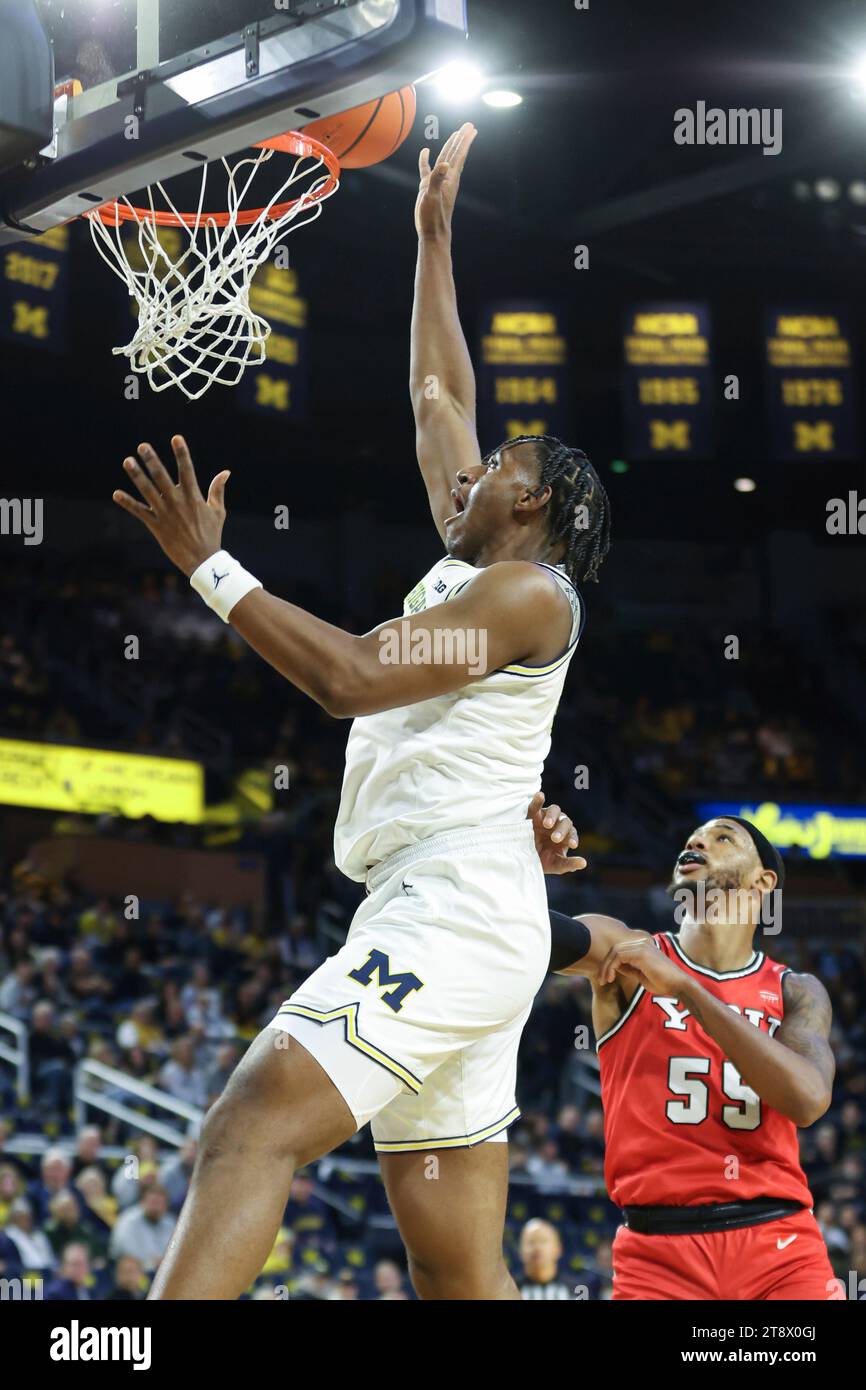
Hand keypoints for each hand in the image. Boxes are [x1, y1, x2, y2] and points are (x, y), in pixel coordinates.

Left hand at [112, 437, 229, 576]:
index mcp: (193, 496)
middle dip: (151, 460)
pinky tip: (116, 494)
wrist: (202, 561)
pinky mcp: (156, 526)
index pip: (187, 470)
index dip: (182, 453)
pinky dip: (128, 503)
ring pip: (148, 490)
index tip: (176, 438)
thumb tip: (225, 472)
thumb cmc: (211, 534)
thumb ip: (218, 490)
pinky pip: (139, 512)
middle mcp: (177, 502)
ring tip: (127, 461)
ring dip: (136, 475)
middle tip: (142, 446)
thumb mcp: (218, 511)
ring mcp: (165, 513)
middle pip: (162, 476)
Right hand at [415, 123, 476, 238]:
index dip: (464, 140)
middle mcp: (446, 178)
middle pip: (455, 153)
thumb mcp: (433, 197)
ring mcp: (438, 182)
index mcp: (449, 178)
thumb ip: (437, 179)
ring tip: (455, 135)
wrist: (433, 233)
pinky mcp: (428, 188)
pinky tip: (425, 151)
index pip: (459, 154)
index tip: (471, 128)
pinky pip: (427, 169)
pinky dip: (426, 160)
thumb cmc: (433, 217)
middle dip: (461, 139)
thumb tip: (444, 164)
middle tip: (468, 126)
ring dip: (450, 147)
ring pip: (445, 159)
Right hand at [527, 792, 586, 874]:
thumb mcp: (555, 865)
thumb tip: (584, 863)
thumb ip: (568, 864)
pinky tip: (540, 796)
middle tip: (555, 839)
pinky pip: (536, 805)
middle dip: (561, 830)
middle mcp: (557, 824)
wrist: (522, 859)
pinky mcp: (532, 814)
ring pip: (554, 810)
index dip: (573, 838)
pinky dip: (538, 799)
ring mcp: (545, 817)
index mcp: (566, 836)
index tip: (572, 845)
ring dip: (552, 816)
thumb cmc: (542, 861)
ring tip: (547, 824)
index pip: (572, 834)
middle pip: (564, 821)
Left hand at [598, 934, 684, 994]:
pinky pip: (619, 956)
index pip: (619, 950)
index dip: (609, 963)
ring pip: (615, 952)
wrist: (678, 985)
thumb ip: (629, 968)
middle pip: (615, 949)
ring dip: (607, 967)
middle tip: (601, 980)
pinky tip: (612, 978)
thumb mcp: (641, 975)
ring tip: (605, 980)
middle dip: (605, 964)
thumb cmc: (663, 982)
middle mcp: (641, 943)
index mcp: (642, 946)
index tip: (605, 978)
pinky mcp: (641, 953)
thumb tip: (616, 967)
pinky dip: (612, 967)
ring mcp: (641, 946)